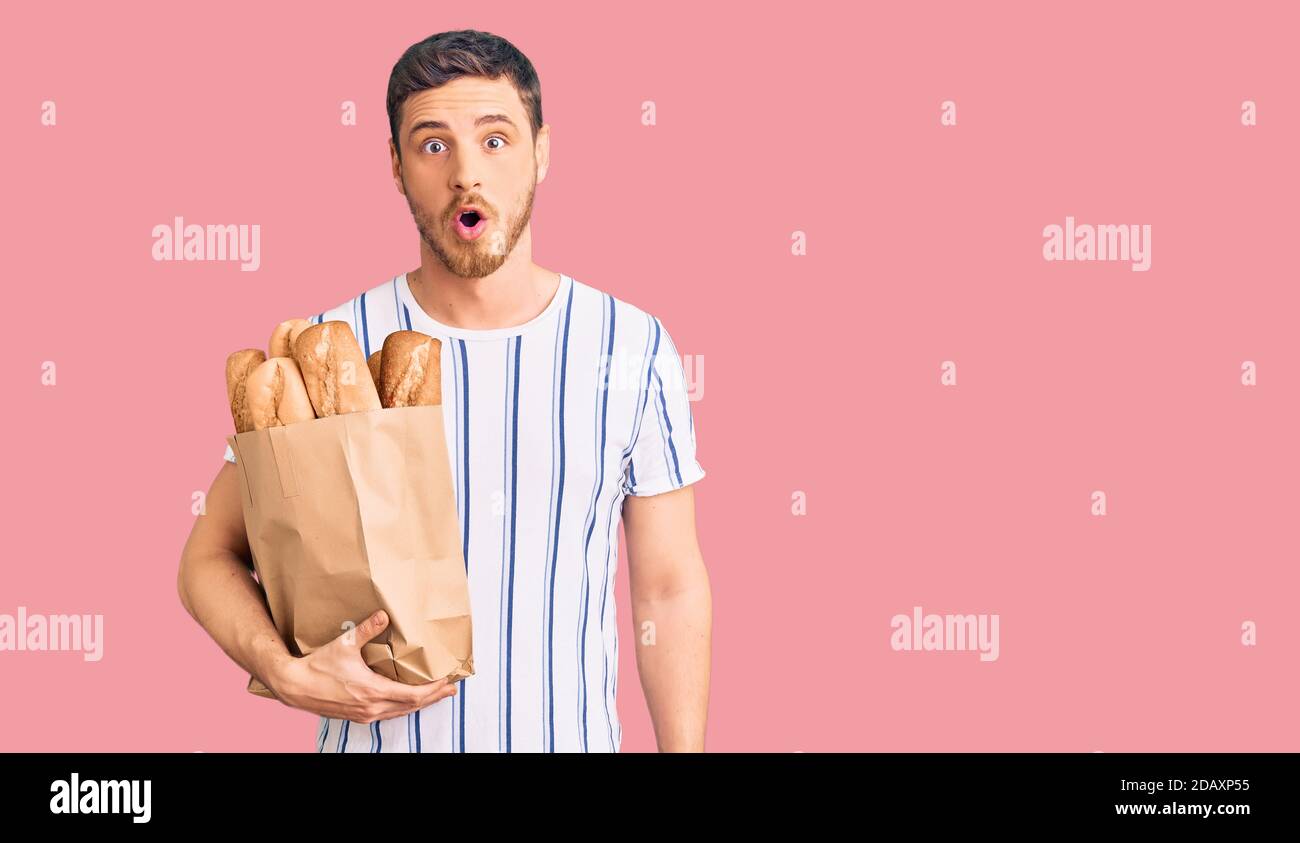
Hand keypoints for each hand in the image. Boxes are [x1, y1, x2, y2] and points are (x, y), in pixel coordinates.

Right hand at [266, 610, 456, 722]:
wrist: (295, 686)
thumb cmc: (318, 666)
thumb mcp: (345, 645)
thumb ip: (367, 629)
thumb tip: (384, 615)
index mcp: (373, 691)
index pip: (412, 695)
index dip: (433, 690)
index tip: (447, 681)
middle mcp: (372, 707)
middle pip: (411, 706)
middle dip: (433, 697)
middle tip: (450, 690)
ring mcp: (364, 714)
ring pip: (400, 713)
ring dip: (419, 704)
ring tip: (435, 696)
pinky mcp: (357, 716)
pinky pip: (388, 715)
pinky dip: (403, 708)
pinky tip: (407, 702)